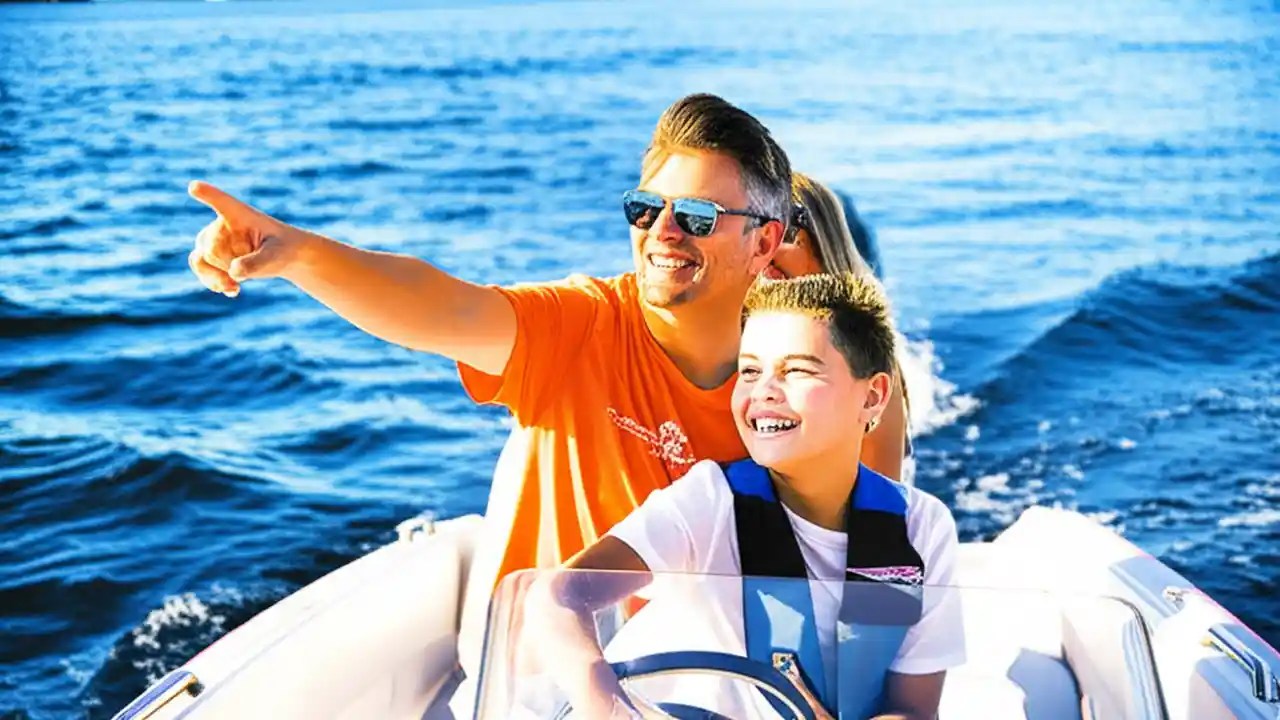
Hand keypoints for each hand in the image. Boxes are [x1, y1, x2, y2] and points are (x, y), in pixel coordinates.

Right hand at [187, 181, 301, 296]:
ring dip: (213, 277)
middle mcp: (223, 225)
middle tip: (244, 272)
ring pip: (199, 259)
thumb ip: (258, 262)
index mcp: (240, 214)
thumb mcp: (277, 256)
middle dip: (223, 263)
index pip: (222, 202)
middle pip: (210, 246)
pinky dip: (213, 283)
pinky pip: (201, 270)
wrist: (285, 258)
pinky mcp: (213, 258)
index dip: (208, 194)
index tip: (194, 187)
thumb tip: (233, 272)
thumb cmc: (284, 249)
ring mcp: (215, 241)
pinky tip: (234, 291)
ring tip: (232, 287)